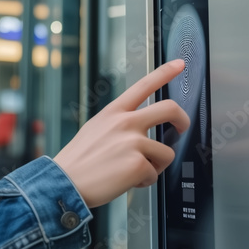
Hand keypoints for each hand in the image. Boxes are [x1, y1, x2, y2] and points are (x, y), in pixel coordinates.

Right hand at [53, 59, 189, 207]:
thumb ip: (118, 124)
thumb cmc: (78, 161)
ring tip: (133, 171)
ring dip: (155, 165)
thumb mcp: (95, 129)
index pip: (143, 85)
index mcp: (114, 112)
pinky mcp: (138, 164)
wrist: (65, 184)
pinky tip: (126, 181)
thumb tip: (140, 130)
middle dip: (182, 119)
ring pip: (166, 152)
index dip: (165, 72)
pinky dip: (144, 182)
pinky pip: (155, 174)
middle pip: (169, 109)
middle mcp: (125, 122)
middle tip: (182, 128)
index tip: (179, 64)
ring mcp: (133, 142)